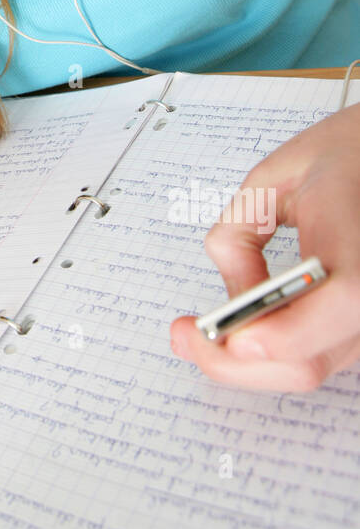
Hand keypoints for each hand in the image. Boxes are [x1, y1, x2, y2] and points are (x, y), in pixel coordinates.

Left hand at [170, 101, 359, 389]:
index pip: (343, 300)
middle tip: (185, 336)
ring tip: (195, 335)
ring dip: (245, 363)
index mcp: (358, 238)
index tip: (231, 334)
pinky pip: (308, 357)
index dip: (286, 332)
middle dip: (235, 360)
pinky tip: (233, 331)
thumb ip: (241, 234)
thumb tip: (232, 297)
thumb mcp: (274, 179)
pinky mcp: (354, 328)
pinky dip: (264, 352)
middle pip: (309, 360)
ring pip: (306, 370)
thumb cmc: (337, 158)